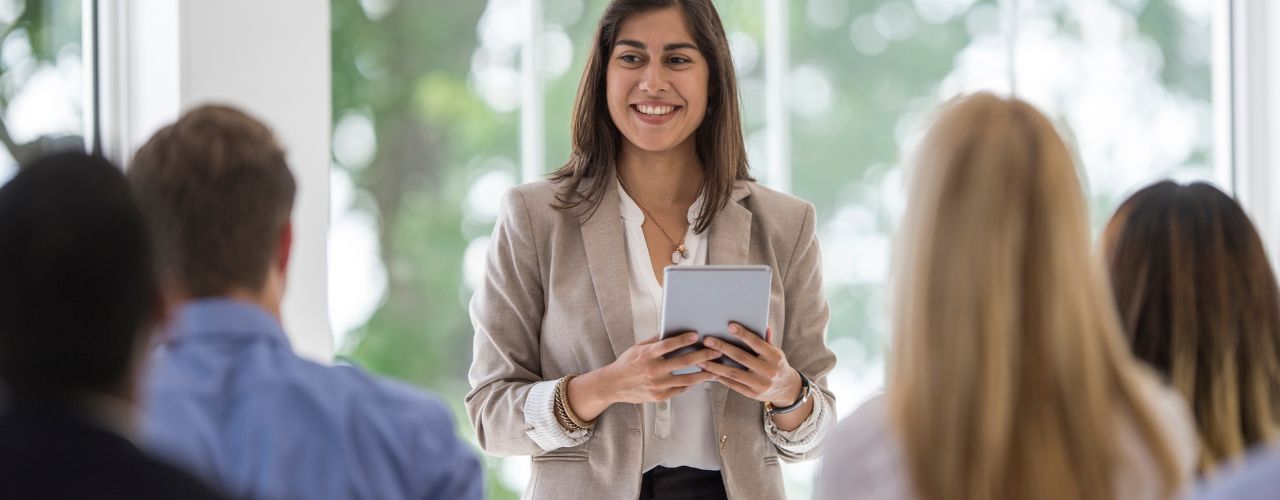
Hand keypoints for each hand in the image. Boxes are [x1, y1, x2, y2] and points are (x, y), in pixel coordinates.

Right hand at [567, 333, 718, 420]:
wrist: (613, 385)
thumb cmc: (627, 363)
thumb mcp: (638, 347)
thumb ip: (655, 340)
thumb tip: (671, 329)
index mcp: (646, 355)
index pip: (667, 345)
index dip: (683, 339)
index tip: (696, 335)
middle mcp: (653, 370)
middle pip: (683, 362)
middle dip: (703, 356)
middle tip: (717, 351)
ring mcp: (657, 385)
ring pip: (687, 379)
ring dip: (704, 374)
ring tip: (717, 369)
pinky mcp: (660, 396)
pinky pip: (680, 389)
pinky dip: (692, 383)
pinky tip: (702, 378)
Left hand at [697, 324, 801, 407]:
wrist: (787, 390)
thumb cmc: (777, 365)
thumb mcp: (777, 352)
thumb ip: (767, 340)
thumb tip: (763, 324)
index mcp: (774, 357)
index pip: (757, 343)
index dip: (743, 334)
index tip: (729, 326)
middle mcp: (768, 370)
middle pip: (741, 357)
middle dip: (723, 348)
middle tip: (707, 340)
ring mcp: (760, 384)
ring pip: (733, 373)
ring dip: (715, 366)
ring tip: (701, 360)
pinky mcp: (752, 394)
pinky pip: (733, 385)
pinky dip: (720, 377)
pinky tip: (708, 372)